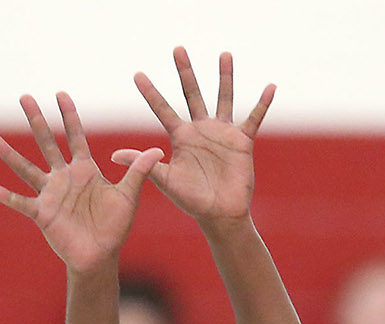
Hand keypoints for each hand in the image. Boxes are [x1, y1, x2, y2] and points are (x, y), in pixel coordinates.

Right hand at [0, 94, 162, 272]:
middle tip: (25, 97)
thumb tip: (157, 150)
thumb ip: (139, 171)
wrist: (102, 254)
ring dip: (9, 154)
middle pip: (47, 143)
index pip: (75, 137)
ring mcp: (50, 194)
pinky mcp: (42, 213)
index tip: (60, 94)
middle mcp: (64, 177)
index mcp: (85, 170)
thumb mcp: (128, 196)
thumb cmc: (115, 226)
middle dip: (37, 121)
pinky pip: (21, 202)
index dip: (69, 116)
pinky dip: (6, 197)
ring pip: (26, 169)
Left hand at [118, 49, 275, 228]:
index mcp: (180, 137)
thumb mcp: (165, 180)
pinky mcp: (242, 142)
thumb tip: (114, 155)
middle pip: (192, 94)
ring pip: (223, 98)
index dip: (150, 92)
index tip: (136, 74)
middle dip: (185, 72)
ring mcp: (222, 133)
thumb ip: (143, 164)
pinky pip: (254, 118)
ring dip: (224, 77)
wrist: (220, 214)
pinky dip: (262, 104)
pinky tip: (270, 87)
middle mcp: (200, 129)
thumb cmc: (191, 200)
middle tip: (177, 49)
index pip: (162, 109)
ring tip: (224, 54)